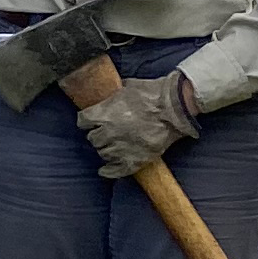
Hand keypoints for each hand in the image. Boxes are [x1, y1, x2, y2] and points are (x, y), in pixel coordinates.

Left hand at [75, 75, 198, 179]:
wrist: (175, 108)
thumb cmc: (152, 94)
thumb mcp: (126, 87)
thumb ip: (112, 94)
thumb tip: (106, 93)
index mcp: (103, 114)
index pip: (82, 121)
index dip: (86, 120)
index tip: (90, 121)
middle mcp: (108, 133)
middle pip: (92, 138)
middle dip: (98, 134)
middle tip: (105, 132)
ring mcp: (121, 148)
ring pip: (103, 153)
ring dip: (106, 149)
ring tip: (112, 145)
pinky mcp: (135, 160)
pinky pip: (116, 170)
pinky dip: (109, 171)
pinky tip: (104, 171)